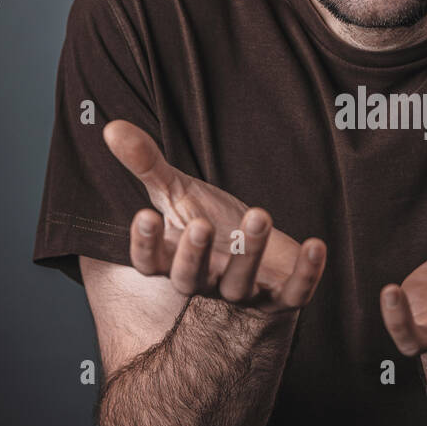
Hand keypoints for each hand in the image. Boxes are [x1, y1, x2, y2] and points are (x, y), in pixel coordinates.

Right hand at [103, 119, 326, 311]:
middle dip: (194, 254)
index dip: (145, 244)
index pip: (149, 263)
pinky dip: (307, 273)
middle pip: (190, 279)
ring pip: (240, 283)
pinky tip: (316, 245)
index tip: (144, 215)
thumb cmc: (212, 222)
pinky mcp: (281, 299)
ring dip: (250, 250)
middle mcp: (204, 282)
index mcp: (173, 261)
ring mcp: (242, 294)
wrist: (261, 256)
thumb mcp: (179, 193)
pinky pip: (294, 293)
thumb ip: (147, 165)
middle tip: (200, 224)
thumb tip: (110, 126)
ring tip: (258, 213)